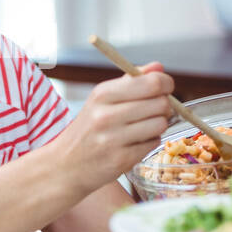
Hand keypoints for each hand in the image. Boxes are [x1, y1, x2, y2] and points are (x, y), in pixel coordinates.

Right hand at [53, 61, 174, 193]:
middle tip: (153, 110)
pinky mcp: (121, 160)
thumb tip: (158, 67)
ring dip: (157, 126)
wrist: (65, 165)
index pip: (151, 83)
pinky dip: (149, 142)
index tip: (165, 88)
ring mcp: (113, 139)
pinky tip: (134, 142)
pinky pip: (153, 143)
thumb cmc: (88, 129)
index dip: (166, 83)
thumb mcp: (102, 99)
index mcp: (102, 94)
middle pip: (160, 103)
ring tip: (142, 127)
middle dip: (163, 106)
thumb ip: (131, 81)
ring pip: (160, 124)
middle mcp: (106, 115)